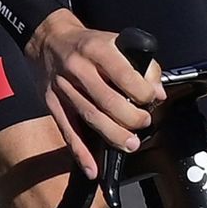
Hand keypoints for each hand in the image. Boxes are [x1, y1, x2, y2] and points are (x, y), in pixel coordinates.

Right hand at [25, 9, 163, 178]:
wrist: (48, 39)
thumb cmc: (88, 44)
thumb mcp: (116, 41)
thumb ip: (140, 65)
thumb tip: (157, 93)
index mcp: (97, 49)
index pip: (124, 75)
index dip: (143, 92)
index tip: (152, 99)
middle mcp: (78, 68)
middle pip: (107, 100)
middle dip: (130, 117)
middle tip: (143, 123)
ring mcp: (63, 87)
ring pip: (89, 116)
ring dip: (112, 135)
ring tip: (130, 144)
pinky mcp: (52, 103)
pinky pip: (67, 130)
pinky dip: (80, 152)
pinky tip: (92, 168)